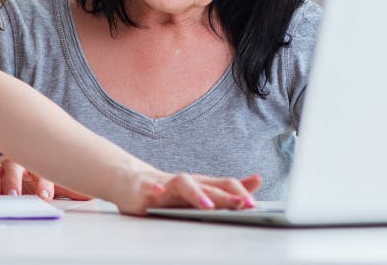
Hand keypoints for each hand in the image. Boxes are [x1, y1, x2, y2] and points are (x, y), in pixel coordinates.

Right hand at [0, 156, 90, 200]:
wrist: (28, 166)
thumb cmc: (45, 177)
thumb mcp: (61, 181)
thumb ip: (74, 187)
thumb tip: (93, 191)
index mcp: (35, 158)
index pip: (39, 167)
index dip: (43, 182)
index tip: (46, 196)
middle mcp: (16, 159)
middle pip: (13, 164)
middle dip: (14, 180)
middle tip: (15, 195)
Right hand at [114, 170, 262, 215]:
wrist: (130, 180)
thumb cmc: (167, 190)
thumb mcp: (198, 190)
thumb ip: (226, 189)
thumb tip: (256, 181)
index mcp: (199, 184)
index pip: (223, 184)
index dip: (240, 193)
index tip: (255, 205)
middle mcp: (185, 182)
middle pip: (208, 185)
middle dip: (226, 196)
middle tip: (243, 205)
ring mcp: (164, 184)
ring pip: (182, 184)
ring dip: (196, 193)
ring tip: (208, 206)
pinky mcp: (143, 188)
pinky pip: (149, 187)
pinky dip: (154, 188)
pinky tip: (158, 191)